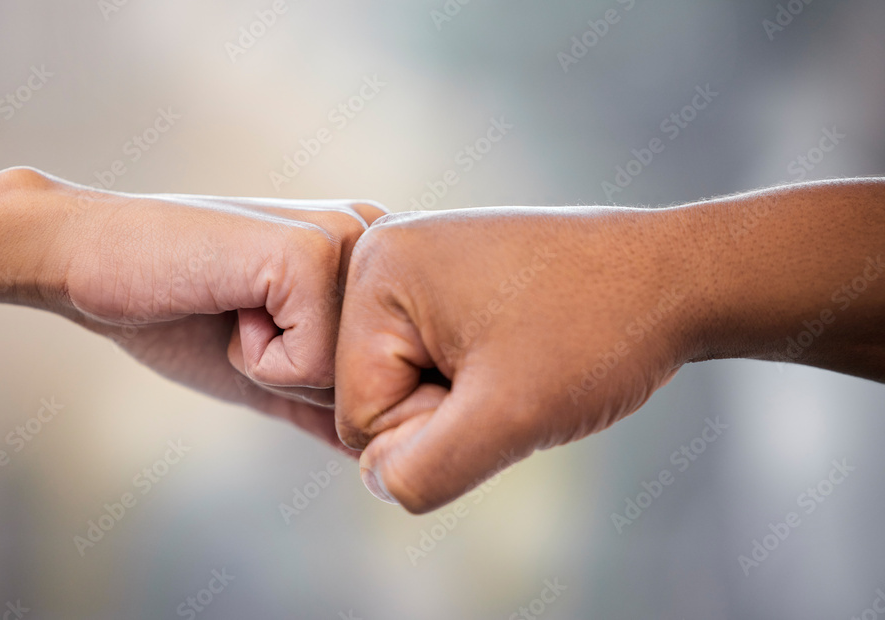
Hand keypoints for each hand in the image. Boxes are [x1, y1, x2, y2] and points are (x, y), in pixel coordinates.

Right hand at [33, 172, 386, 453]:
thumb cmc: (176, 314)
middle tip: (242, 318)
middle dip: (301, 380)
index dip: (315, 387)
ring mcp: (345, 238)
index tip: (258, 328)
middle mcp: (374, 234)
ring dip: (277, 370)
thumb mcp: (268, 374)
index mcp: (371, 256)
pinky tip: (226, 304)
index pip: (389, 373)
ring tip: (235, 310)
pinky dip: (257, 360)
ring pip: (350, 379)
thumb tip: (380, 459)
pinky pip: (312, 367)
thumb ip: (326, 407)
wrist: (91, 262)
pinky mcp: (309, 253)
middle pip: (377, 380)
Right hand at [335, 207, 695, 509]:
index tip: (502, 386)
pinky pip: (432, 360)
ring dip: (465, 398)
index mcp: (376, 271)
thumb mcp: (508, 416)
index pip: (359, 415)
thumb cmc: (599, 331)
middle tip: (516, 373)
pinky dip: (475, 377)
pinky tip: (520, 350)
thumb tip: (380, 482)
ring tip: (523, 359)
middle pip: (376, 397)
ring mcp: (418, 263)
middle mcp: (385, 254)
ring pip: (407, 385)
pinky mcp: (447, 276)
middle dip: (446, 412)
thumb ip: (423, 471)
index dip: (433, 430)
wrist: (675, 277)